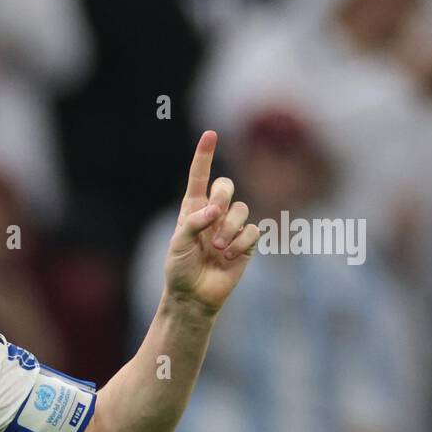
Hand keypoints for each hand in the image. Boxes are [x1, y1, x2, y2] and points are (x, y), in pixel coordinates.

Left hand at [164, 131, 257, 312]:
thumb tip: (215, 210)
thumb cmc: (180, 269)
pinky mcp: (246, 243)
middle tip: (213, 215)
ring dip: (230, 228)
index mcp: (193, 209)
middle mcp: (214, 214)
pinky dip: (241, 243)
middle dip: (222, 196)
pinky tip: (228, 257)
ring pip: (241, 209)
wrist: (193, 296)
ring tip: (218, 248)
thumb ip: (194, 223)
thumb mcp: (178, 244)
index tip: (210, 134)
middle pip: (226, 186)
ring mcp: (231, 228)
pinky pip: (253, 231)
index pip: (199, 177)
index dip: (205, 156)